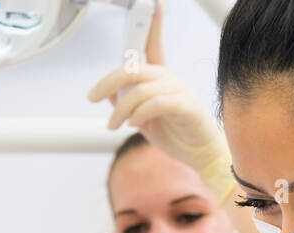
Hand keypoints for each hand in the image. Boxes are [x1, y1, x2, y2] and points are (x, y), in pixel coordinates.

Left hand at [85, 0, 235, 206]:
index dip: (152, 24)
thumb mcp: (142, 120)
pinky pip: (158, 103)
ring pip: (141, 89)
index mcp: (161, 78)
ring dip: (121, 109)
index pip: (153, 45)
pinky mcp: (187, 107)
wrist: (200, 156)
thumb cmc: (176, 135)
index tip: (152, 4)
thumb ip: (126, 105)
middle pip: (135, 68)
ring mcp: (180, 90)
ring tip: (113, 125)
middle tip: (92, 97)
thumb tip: (106, 94)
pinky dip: (140, 114)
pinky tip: (134, 125)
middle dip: (108, 81)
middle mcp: (170, 79)